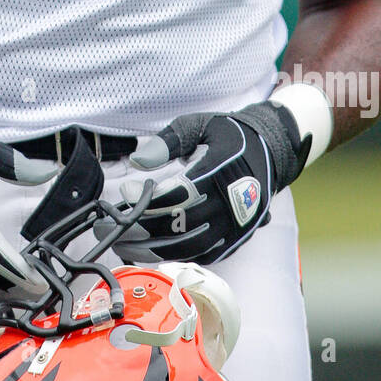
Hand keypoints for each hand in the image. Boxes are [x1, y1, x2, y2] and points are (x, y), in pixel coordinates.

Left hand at [99, 101, 310, 265]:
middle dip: (139, 230)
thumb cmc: (228, 136)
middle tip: (109, 227)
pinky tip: (149, 251)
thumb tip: (137, 161)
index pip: (177, 194)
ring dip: (151, 249)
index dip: (146, 198)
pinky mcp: (236, 239)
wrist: (271, 151)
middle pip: (178, 227)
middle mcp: (231, 204)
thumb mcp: (199, 124)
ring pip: (188, 247)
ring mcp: (236, 226)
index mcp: (221, 172)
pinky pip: (202, 255)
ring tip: (122, 243)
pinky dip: (174, 256)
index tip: (123, 191)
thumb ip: (168, 141)